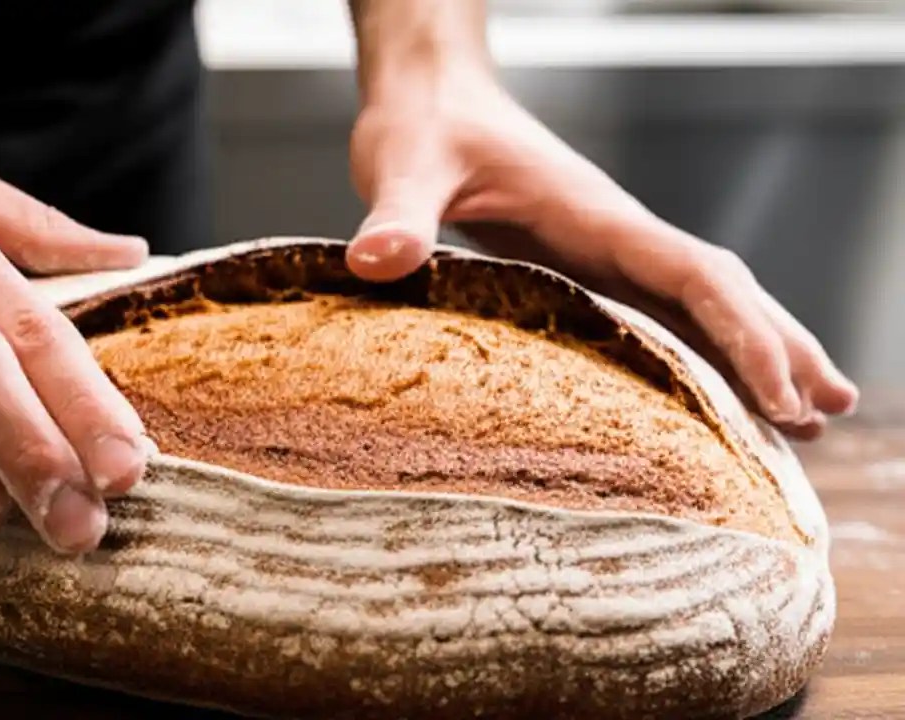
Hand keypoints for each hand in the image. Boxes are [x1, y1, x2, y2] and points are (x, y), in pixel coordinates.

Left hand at [346, 74, 857, 438]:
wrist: (430, 94)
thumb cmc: (422, 124)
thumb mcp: (405, 165)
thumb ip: (398, 214)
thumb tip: (377, 263)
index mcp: (591, 215)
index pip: (694, 274)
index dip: (745, 334)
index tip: (787, 395)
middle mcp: (612, 233)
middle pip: (720, 292)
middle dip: (776, 349)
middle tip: (829, 416)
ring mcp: (601, 249)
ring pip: (697, 304)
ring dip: (752, 352)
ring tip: (805, 420)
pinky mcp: (579, 263)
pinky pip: (654, 312)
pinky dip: (694, 351)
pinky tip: (708, 392)